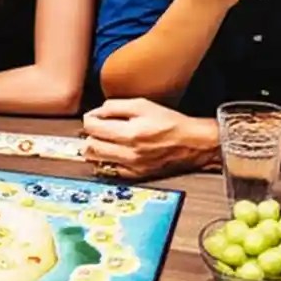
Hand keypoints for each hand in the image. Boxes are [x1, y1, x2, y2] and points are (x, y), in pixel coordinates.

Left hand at [82, 98, 217, 179]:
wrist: (191, 143)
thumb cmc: (170, 123)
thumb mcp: (143, 105)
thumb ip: (116, 106)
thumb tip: (96, 112)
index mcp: (130, 133)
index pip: (92, 128)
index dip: (89, 119)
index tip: (93, 117)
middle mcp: (128, 153)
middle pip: (90, 146)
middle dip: (89, 135)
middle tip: (97, 128)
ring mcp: (131, 167)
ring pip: (96, 161)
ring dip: (94, 149)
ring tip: (102, 140)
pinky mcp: (135, 175)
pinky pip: (108, 171)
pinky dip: (104, 161)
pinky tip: (111, 152)